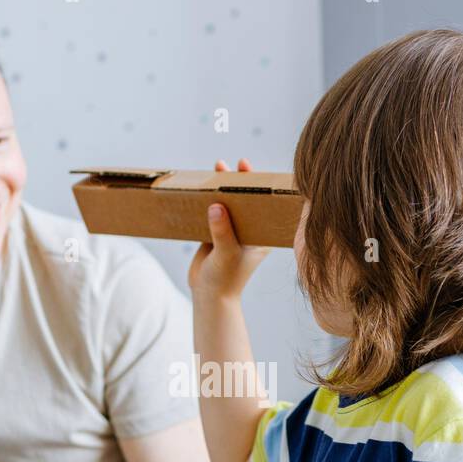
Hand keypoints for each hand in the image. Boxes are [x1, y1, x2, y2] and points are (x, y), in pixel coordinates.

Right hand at [187, 158, 272, 297]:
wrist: (209, 296)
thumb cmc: (225, 278)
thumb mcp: (226, 254)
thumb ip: (222, 231)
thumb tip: (216, 206)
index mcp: (260, 236)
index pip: (262, 205)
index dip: (257, 186)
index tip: (248, 169)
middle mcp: (249, 231)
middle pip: (245, 200)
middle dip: (237, 182)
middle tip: (229, 166)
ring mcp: (231, 231)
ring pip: (227, 204)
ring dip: (220, 187)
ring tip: (216, 168)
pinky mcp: (215, 234)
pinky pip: (211, 213)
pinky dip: (205, 200)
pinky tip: (200, 187)